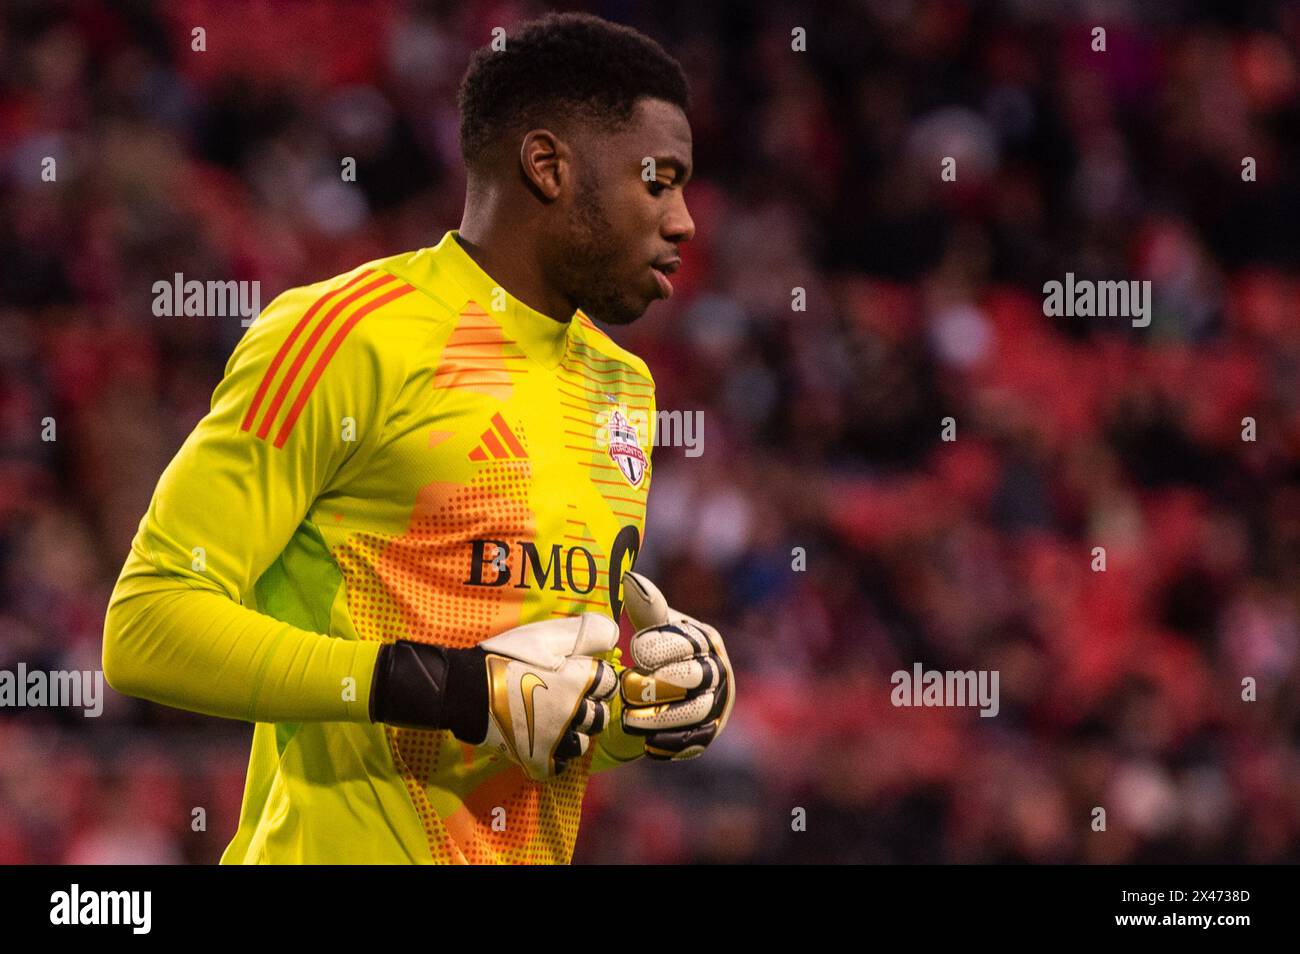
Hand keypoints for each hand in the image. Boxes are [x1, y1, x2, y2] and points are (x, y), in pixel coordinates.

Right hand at [370, 613, 619, 781]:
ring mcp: (556, 740)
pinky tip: (545, 744)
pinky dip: (555, 758)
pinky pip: (559, 767)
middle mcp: (574, 713)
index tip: (582, 675)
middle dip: (589, 707)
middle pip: (599, 716)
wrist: (466, 689)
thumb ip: (582, 633)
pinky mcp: (536, 759)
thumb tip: (612, 635)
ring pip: (582, 744)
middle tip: (568, 700)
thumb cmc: (505, 658)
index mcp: (579, 681)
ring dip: (574, 734)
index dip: (597, 677)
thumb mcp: (544, 635)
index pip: (609, 682)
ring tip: (556, 724)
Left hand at [616, 572, 734, 760]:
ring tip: (629, 717)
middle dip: (660, 684)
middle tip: (629, 686)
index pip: (689, 643)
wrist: (663, 690)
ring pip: (695, 712)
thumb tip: (629, 579)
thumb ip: (646, 607)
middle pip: (696, 677)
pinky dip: (668, 742)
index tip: (636, 651)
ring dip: (659, 717)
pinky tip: (644, 741)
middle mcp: (717, 671)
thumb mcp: (654, 626)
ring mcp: (715, 704)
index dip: (662, 647)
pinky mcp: (706, 733)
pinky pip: (692, 741)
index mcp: (705, 640)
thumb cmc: (657, 650)